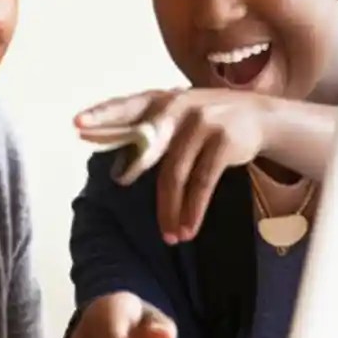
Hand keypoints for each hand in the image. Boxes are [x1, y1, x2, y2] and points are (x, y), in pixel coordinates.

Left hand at [76, 88, 274, 243]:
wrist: (260, 117)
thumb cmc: (207, 121)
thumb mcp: (179, 117)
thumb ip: (151, 132)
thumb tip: (117, 169)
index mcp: (161, 100)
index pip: (126, 106)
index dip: (102, 114)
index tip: (77, 124)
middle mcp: (178, 106)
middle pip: (150, 142)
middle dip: (134, 165)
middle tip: (117, 183)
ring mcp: (202, 122)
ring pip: (176, 173)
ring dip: (171, 209)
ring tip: (170, 237)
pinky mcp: (223, 141)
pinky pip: (202, 182)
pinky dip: (194, 209)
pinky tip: (189, 228)